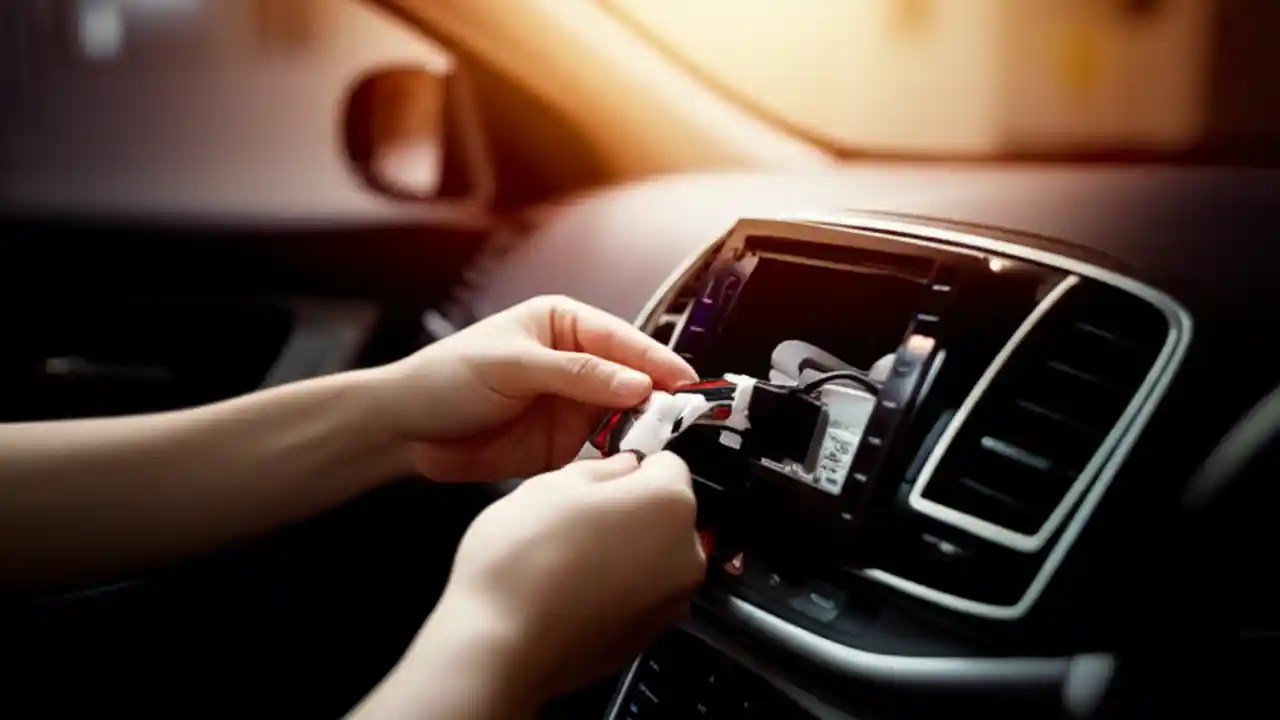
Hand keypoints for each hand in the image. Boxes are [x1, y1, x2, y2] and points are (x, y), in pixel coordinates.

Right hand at [351, 452, 704, 717]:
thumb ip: (602, 468)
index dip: (632, 466)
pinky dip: (619, 589)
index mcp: (671, 504)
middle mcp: (687, 554)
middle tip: (577, 520)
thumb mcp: (552, 485)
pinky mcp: (650, 637)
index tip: (599, 481)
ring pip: (655, 556)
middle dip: (633, 510)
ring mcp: (672, 602)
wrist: (500, 647)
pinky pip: (641, 595)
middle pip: (667, 515)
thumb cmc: (523, 556)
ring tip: (571, 560)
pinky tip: (575, 593)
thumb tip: (627, 466)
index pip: (669, 464)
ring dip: (627, 551)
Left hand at [373, 295, 696, 481]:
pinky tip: (633, 462)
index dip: (655, 361)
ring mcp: (574, 406)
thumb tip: (634, 382)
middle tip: (683, 417)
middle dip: (659, 398)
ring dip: (644, 429)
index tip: (682, 383)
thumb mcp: (512, 365)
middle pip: (634, 379)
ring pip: (626, 416)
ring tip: (662, 442)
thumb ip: (576, 373)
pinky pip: (605, 450)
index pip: (623, 340)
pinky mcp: (566, 444)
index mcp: (564, 325)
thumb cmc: (446, 377)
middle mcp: (577, 364)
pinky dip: (622, 457)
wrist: (407, 429)